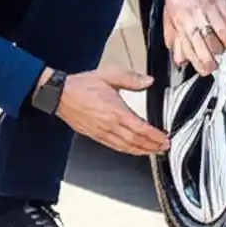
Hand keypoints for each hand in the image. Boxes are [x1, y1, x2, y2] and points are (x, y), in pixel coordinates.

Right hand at [52, 66, 169, 155]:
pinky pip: (114, 147)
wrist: (60, 94)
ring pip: (126, 147)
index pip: (141, 128)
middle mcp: (110, 125)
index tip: (165, 139)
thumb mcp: (108, 75)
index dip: (155, 136)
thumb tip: (148, 81)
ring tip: (152, 151)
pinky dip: (126, 151)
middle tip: (163, 148)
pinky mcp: (95, 135)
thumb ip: (131, 78)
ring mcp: (102, 132)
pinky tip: (131, 150)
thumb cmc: (81, 85)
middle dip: (152, 146)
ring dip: (141, 151)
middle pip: (136, 141)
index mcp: (116, 111)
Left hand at [161, 0, 225, 76]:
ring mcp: (206, 5)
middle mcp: (193, 14)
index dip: (198, 60)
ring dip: (225, 41)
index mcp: (180, 20)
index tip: (205, 70)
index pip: (189, 45)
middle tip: (216, 65)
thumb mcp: (169, 15)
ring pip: (218, 27)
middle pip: (204, 39)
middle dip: (211, 56)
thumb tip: (179, 57)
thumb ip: (174, 37)